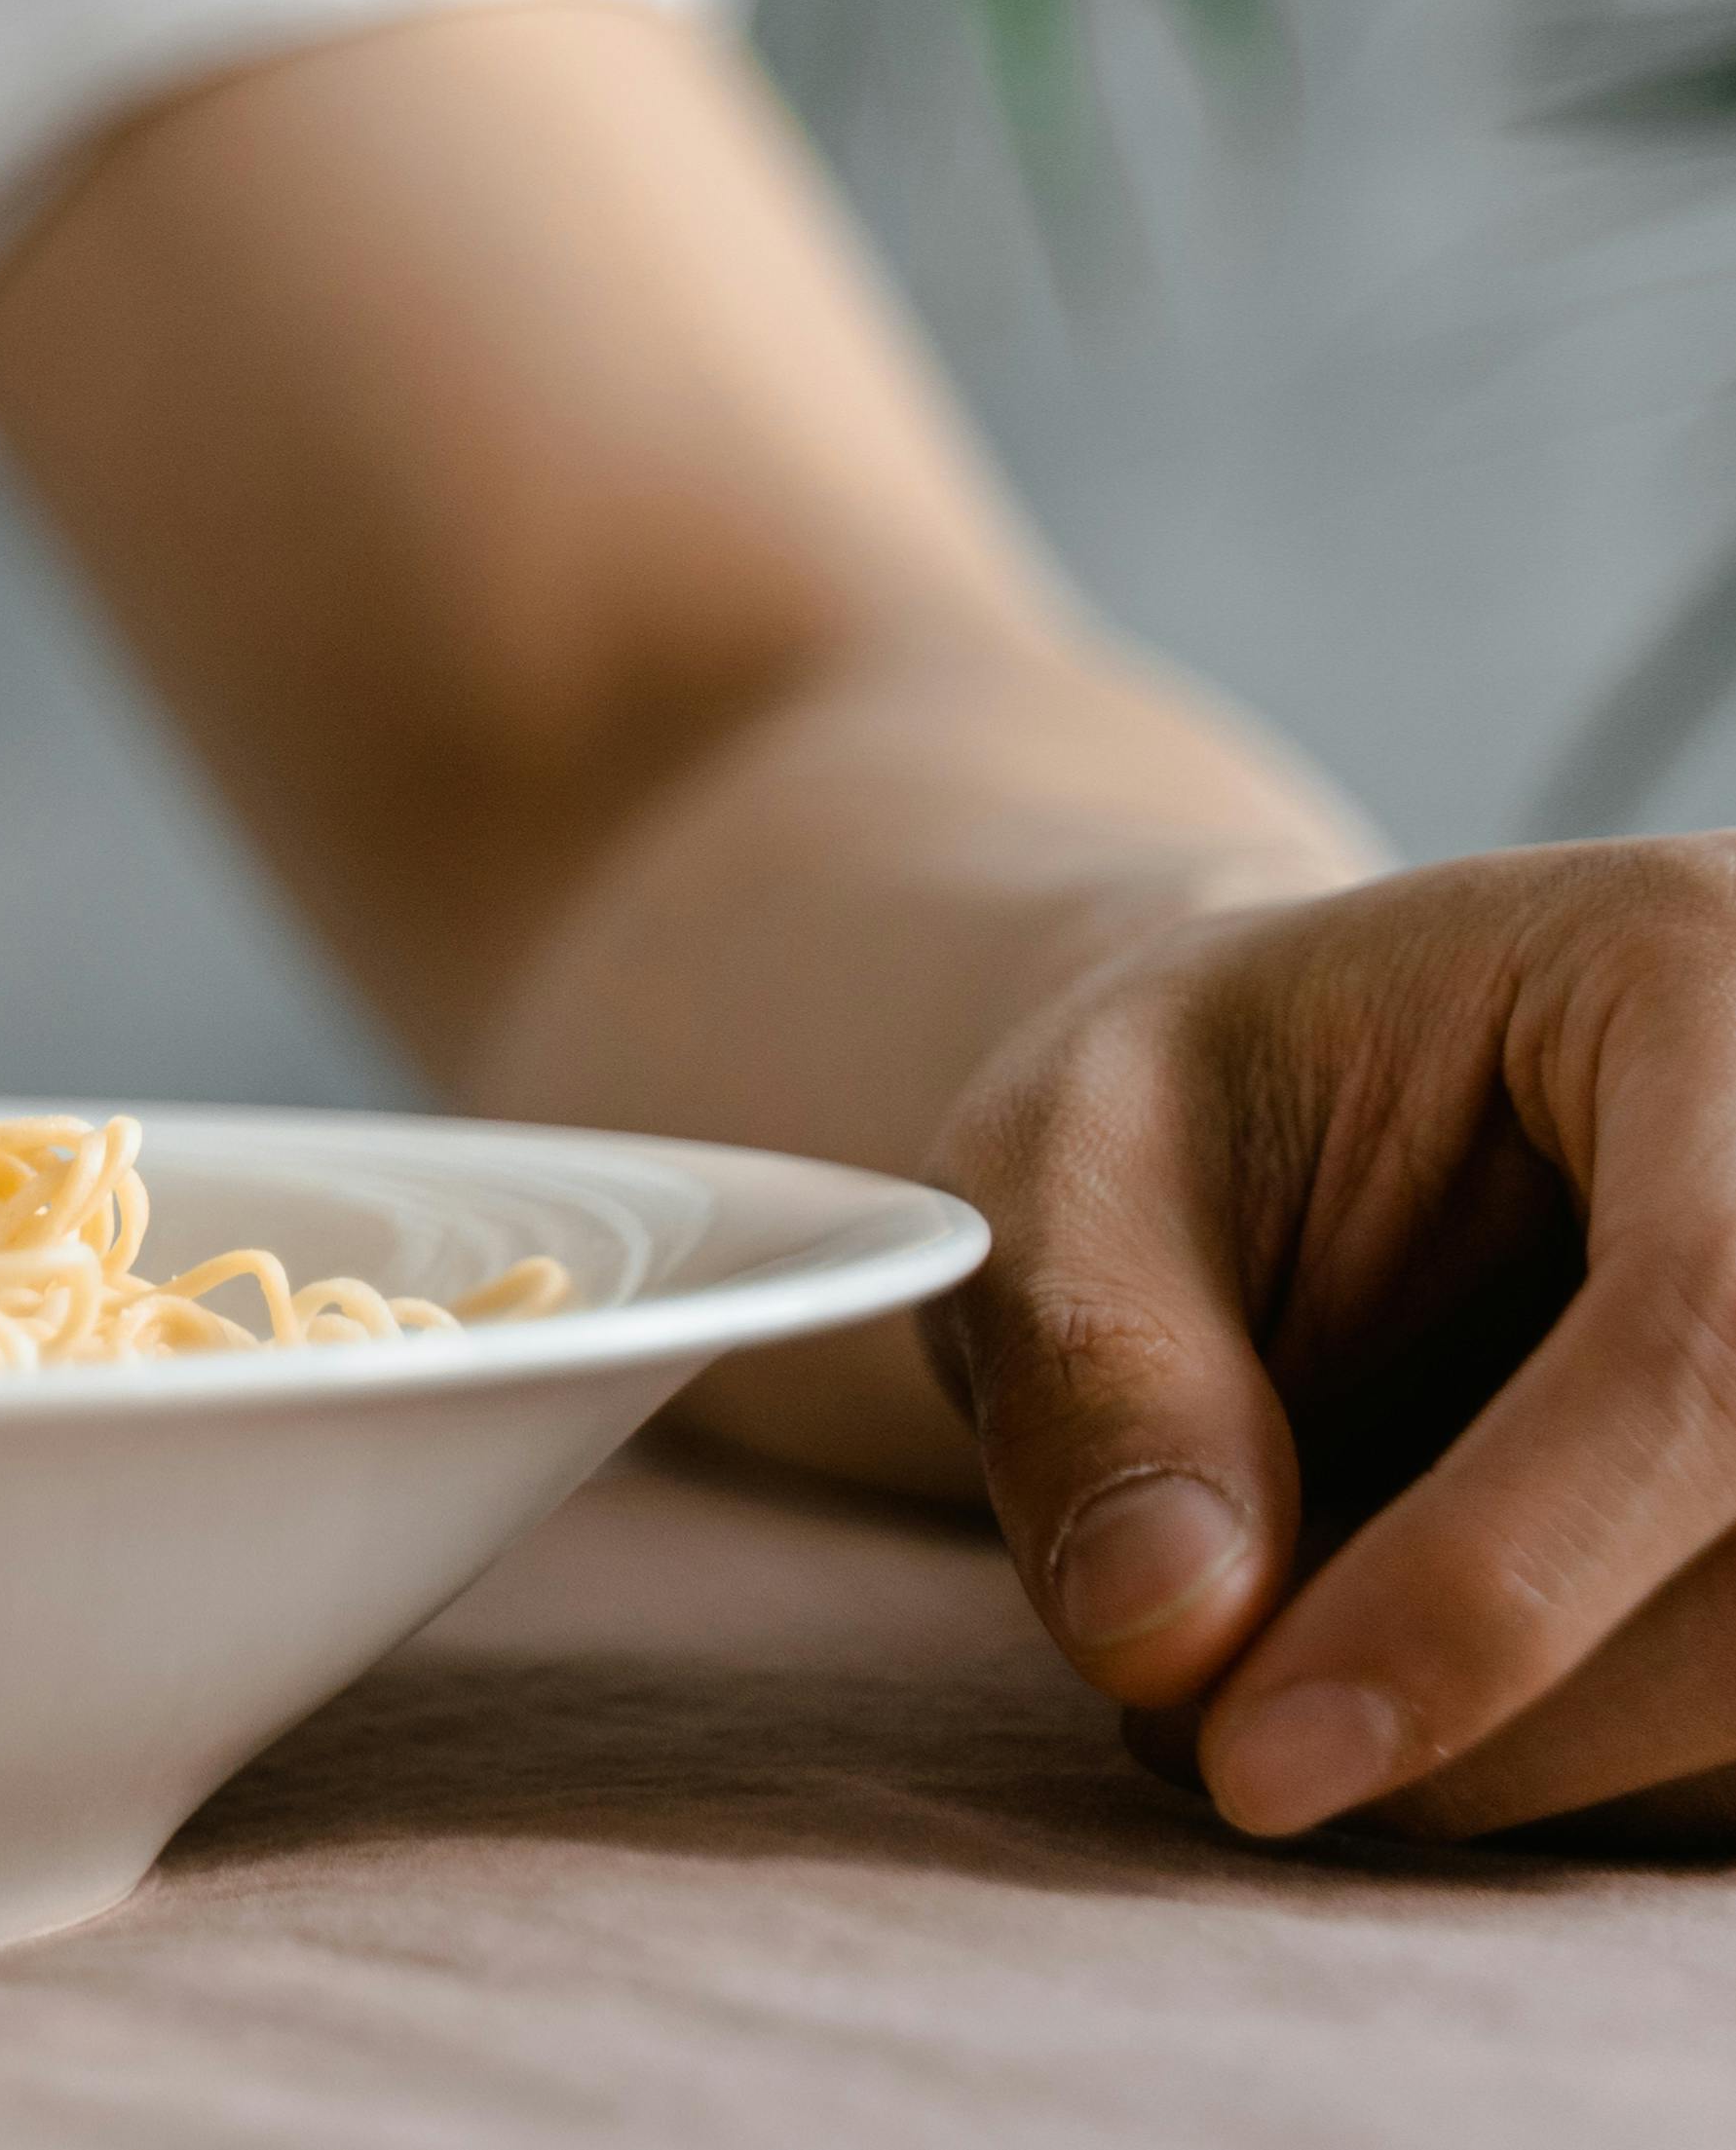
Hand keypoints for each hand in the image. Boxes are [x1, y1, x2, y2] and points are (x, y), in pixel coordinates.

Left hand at [929, 839, 1735, 1844]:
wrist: (1318, 1120)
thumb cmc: (1193, 1110)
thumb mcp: (1062, 1163)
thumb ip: (1098, 1364)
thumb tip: (1171, 1633)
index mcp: (1697, 968)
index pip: (1700, 1323)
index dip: (1495, 1580)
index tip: (1265, 1756)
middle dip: (1484, 1699)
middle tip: (1212, 1728)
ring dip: (1530, 1754)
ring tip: (1289, 1669)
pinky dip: (1587, 1765)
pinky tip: (1434, 1683)